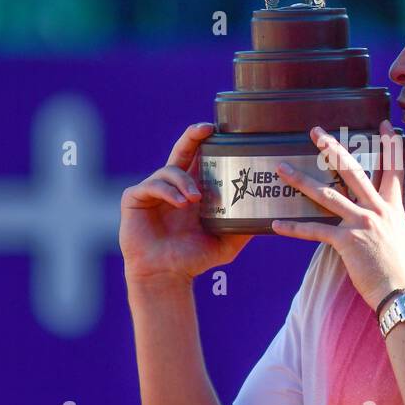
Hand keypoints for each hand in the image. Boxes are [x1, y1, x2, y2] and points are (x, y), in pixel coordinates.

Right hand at [120, 122, 251, 282]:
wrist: (165, 276)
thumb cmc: (193, 260)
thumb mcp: (225, 243)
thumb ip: (243, 229)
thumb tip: (269, 218)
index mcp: (192, 190)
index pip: (200, 159)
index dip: (208, 143)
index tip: (220, 130)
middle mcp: (172, 186)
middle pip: (182, 150)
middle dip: (193, 136)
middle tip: (206, 129)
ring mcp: (152, 191)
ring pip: (170, 170)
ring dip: (184, 181)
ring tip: (195, 199)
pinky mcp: (135, 198)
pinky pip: (152, 185)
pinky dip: (167, 191)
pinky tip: (179, 203)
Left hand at [271, 120, 404, 312]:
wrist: (402, 292)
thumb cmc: (402, 270)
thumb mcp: (401, 237)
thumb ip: (388, 222)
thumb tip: (377, 219)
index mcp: (393, 207)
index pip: (393, 169)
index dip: (390, 145)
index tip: (383, 124)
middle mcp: (377, 210)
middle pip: (352, 170)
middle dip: (332, 148)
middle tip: (316, 132)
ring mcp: (361, 223)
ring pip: (327, 194)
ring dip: (301, 180)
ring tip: (281, 169)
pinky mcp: (347, 241)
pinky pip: (314, 231)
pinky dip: (293, 228)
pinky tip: (276, 224)